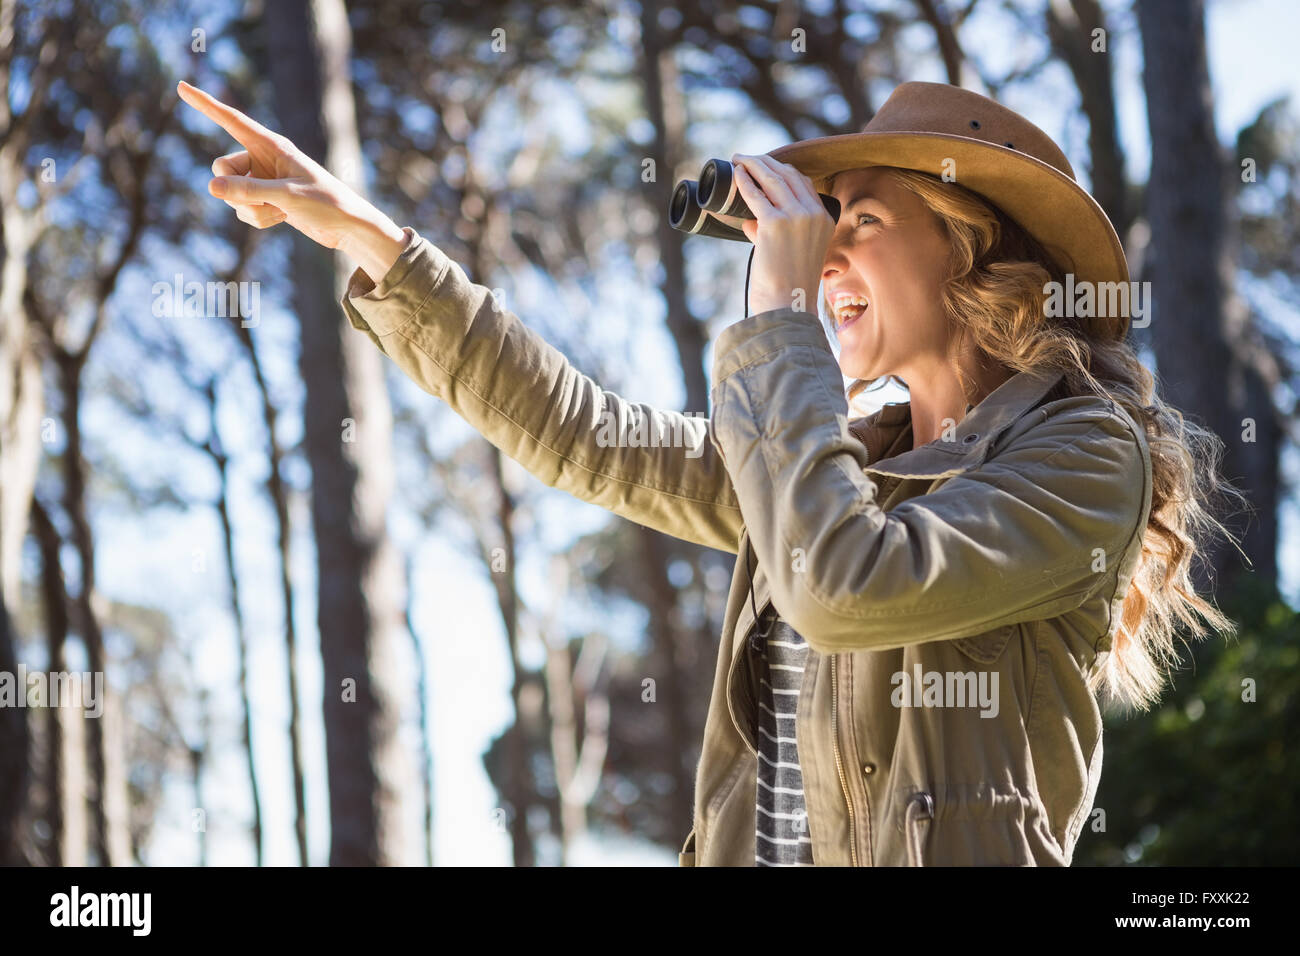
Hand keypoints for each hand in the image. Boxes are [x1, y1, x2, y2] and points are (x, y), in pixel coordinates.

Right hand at [176, 80, 407, 280]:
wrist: (347, 227)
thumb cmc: (326, 203)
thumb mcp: (287, 197)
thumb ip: (249, 191)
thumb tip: (211, 186)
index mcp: (272, 145)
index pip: (231, 120)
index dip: (205, 104)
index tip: (181, 86)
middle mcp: (263, 159)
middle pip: (221, 167)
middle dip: (233, 189)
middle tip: (263, 199)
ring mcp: (262, 180)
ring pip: (231, 195)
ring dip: (252, 210)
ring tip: (281, 211)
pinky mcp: (265, 199)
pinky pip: (243, 211)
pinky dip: (259, 219)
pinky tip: (283, 218)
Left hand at [730, 153, 834, 316]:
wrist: (788, 307)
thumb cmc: (787, 287)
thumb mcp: (792, 253)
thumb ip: (773, 234)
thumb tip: (749, 222)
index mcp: (825, 220)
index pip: (804, 184)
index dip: (782, 171)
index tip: (766, 166)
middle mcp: (814, 214)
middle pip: (788, 175)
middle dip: (765, 162)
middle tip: (747, 158)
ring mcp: (796, 216)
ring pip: (772, 179)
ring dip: (753, 164)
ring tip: (738, 159)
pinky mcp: (774, 223)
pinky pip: (756, 194)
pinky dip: (745, 181)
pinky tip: (736, 174)